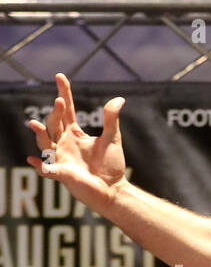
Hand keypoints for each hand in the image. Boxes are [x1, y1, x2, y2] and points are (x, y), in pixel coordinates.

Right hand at [25, 73, 126, 213]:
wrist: (114, 190)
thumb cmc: (111, 166)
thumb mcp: (112, 139)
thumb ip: (111, 119)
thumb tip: (119, 99)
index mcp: (74, 134)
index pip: (66, 111)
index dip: (64, 93)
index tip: (60, 76)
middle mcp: (63, 144)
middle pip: (54, 124)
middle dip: (55, 113)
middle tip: (60, 102)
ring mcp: (61, 158)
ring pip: (45, 143)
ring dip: (40, 134)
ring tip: (36, 124)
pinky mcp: (62, 174)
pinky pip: (47, 170)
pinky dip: (41, 166)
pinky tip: (34, 160)